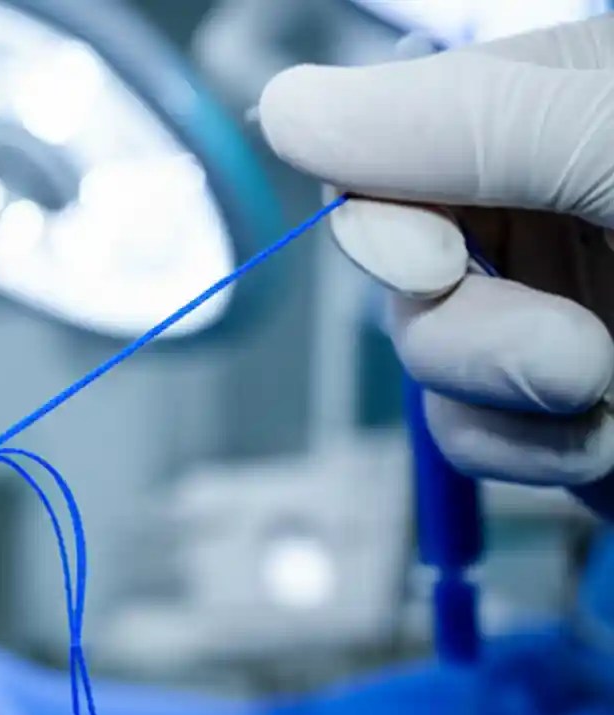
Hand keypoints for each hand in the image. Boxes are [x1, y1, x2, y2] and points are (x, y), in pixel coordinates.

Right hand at [258, 15, 613, 516]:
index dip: (386, 218)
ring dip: (502, 401)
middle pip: (392, 271)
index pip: (384, 148)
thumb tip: (284, 107)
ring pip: (424, 367)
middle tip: (570, 354)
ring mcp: (549, 317)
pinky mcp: (562, 416)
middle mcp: (540, 212)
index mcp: (548, 117)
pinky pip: (475, 442)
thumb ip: (460, 117)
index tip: (441, 259)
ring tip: (605, 391)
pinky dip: (533, 455)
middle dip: (465, 330)